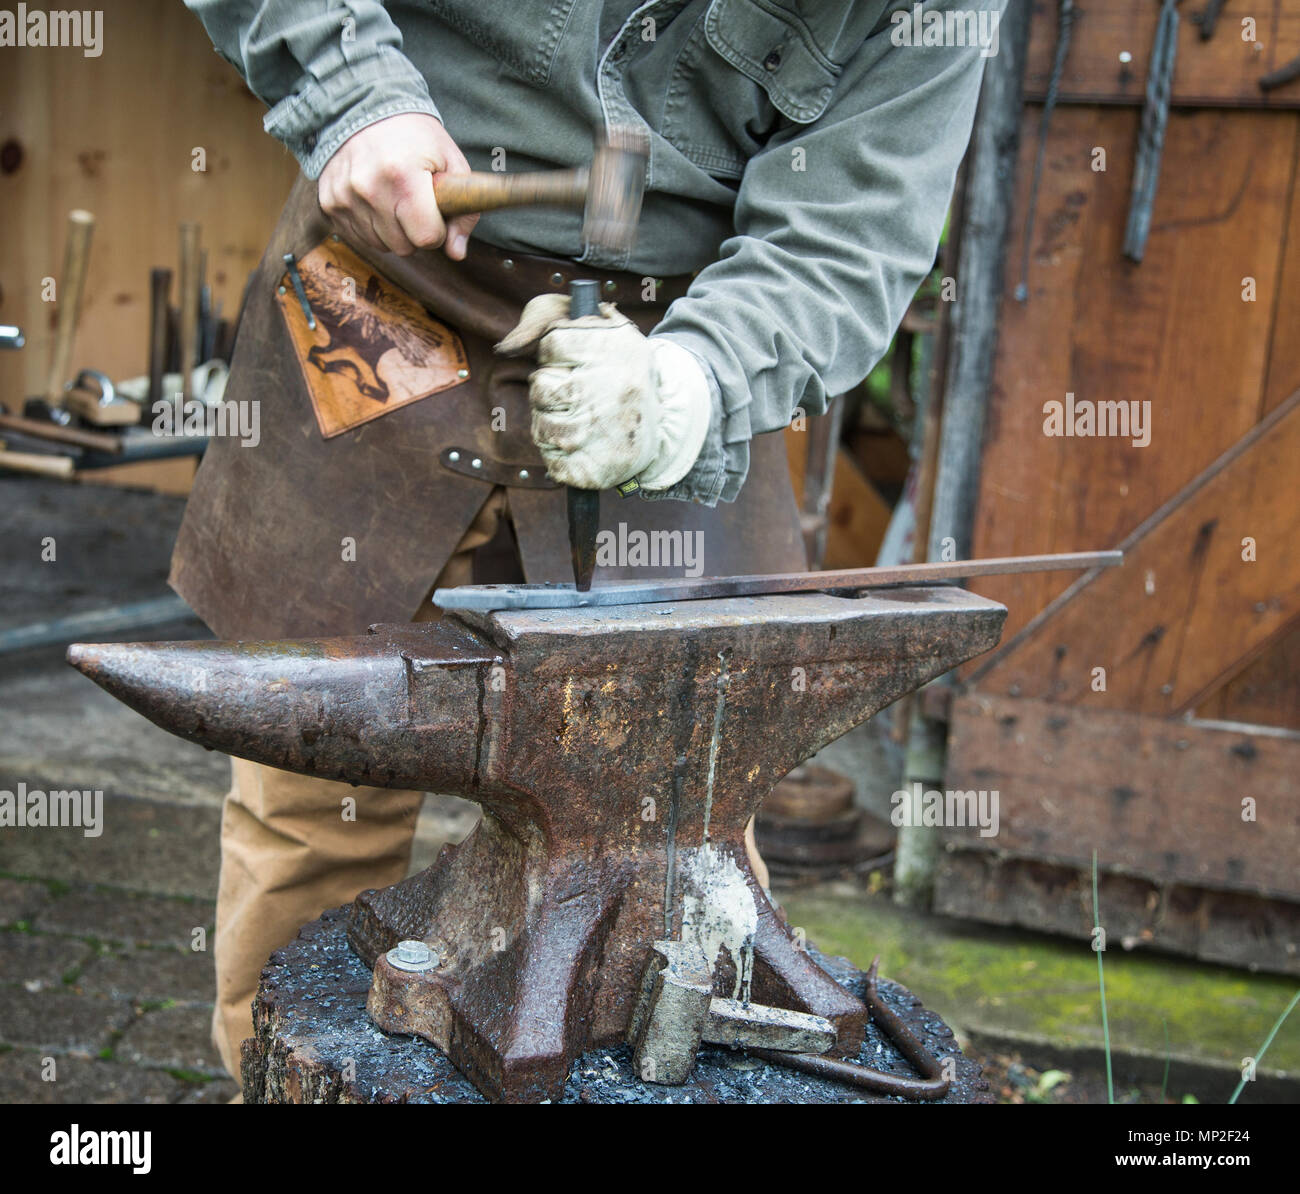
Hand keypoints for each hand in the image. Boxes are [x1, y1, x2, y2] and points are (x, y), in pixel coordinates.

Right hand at [317, 113, 477, 259]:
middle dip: (416, 231)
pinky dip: (372, 226)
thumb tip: (457, 253)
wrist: (364, 108)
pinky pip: (359, 238)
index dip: (438, 230)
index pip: (427, 237)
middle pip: (404, 247)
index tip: (436, 213)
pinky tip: (376, 201)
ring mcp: (345, 198)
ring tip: (394, 198)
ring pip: (381, 246)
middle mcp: (368, 189)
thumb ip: (463, 211)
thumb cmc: (415, 136)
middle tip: (416, 203)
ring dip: (393, 231)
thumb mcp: (451, 161)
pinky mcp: (329, 203)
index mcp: (403, 176)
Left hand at [497, 294, 711, 491]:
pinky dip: (559, 456)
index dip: (556, 353)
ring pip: (541, 425)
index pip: (551, 343)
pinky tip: (583, 446)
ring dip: (553, 424)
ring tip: (583, 421)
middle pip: (540, 386)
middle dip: (552, 389)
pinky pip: (550, 460)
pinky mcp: (590, 468)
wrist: (666, 427)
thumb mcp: (606, 332)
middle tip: (581, 395)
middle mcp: (602, 391)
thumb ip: (555, 317)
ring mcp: (593, 434)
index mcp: (612, 350)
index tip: (575, 361)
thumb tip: (513, 344)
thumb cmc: (622, 374)